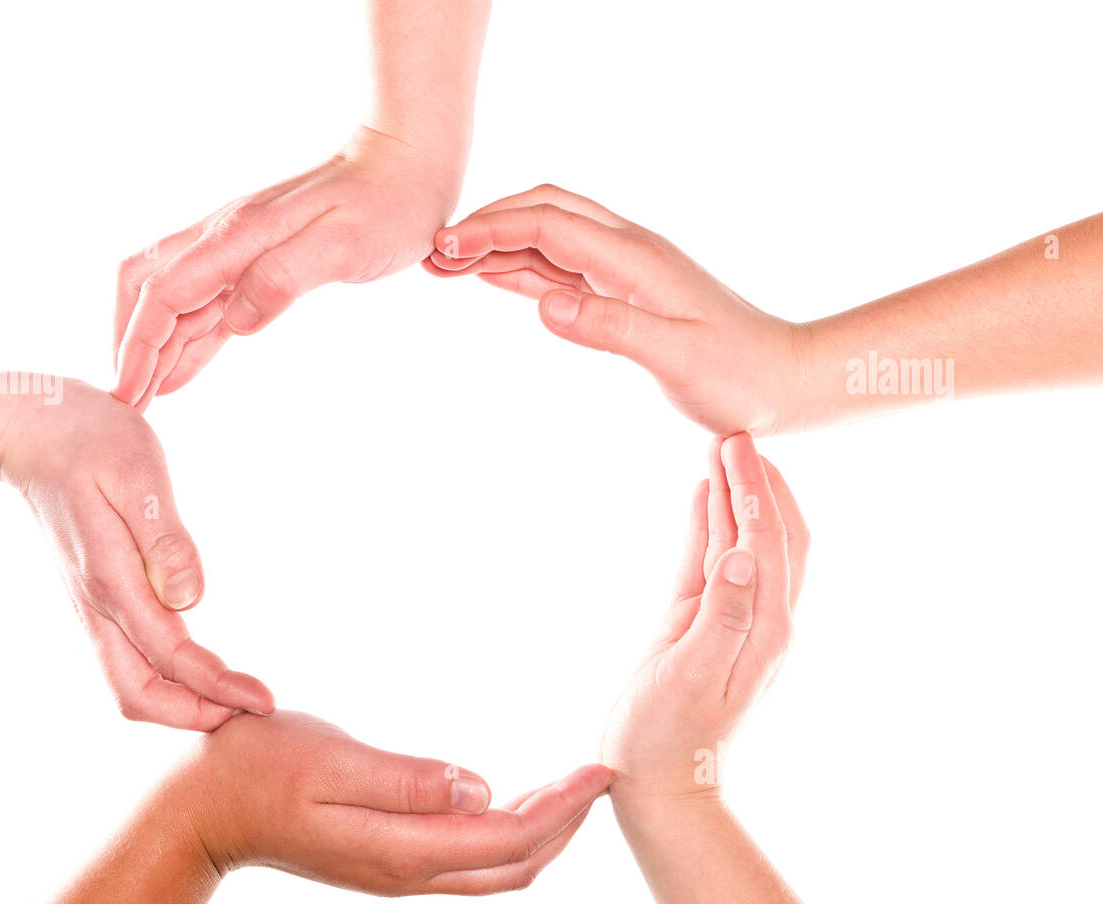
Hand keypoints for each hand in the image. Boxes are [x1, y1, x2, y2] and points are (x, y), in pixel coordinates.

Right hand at [0, 379, 272, 727]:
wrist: (32, 431)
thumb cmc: (93, 441)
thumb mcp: (137, 472)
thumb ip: (164, 538)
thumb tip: (190, 598)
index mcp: (111, 579)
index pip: (170, 655)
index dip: (218, 686)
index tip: (264, 701)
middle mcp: (97, 605)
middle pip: (137, 696)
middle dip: (195, 715)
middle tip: (252, 708)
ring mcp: (92, 607)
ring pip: (128, 684)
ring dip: (180, 704)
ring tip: (233, 699)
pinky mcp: (96, 600)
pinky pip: (128, 661)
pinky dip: (166, 680)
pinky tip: (200, 670)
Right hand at [113, 126, 461, 408]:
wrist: (408, 161)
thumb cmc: (386, 204)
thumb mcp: (343, 244)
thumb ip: (284, 277)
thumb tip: (236, 321)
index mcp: (237, 237)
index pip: (162, 295)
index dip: (137, 346)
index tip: (125, 394)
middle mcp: (225, 240)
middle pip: (147, 292)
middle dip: (128, 345)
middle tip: (125, 402)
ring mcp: (238, 250)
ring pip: (172, 302)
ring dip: (152, 348)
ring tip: (141, 400)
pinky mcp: (258, 261)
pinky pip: (207, 306)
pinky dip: (186, 341)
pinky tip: (178, 373)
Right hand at [180, 710, 613, 894]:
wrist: (201, 810)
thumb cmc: (257, 768)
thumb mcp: (331, 760)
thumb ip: (408, 778)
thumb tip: (481, 787)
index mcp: (401, 849)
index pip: (508, 838)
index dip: (563, 807)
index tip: (600, 771)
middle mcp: (407, 871)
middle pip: (513, 863)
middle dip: (566, 824)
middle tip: (600, 777)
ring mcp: (396, 872)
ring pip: (493, 868)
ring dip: (540, 831)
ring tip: (571, 789)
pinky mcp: (386, 861)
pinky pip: (466, 858)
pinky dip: (505, 833)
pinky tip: (511, 802)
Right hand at [425, 184, 812, 435]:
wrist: (781, 381)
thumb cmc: (736, 375)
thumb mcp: (676, 356)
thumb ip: (609, 327)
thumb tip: (542, 305)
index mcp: (634, 259)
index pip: (549, 225)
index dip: (492, 230)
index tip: (444, 248)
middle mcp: (626, 253)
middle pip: (544, 213)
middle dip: (485, 224)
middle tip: (432, 253)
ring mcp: (624, 271)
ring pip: (548, 238)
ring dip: (497, 244)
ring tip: (444, 263)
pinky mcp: (623, 293)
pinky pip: (562, 268)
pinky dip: (520, 268)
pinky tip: (493, 276)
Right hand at [601, 433, 807, 805]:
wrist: (659, 787)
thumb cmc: (669, 740)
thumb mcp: (693, 677)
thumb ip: (723, 615)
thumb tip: (742, 555)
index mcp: (764, 629)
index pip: (768, 543)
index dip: (755, 491)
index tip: (737, 445)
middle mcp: (758, 621)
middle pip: (772, 537)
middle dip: (759, 483)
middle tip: (736, 436)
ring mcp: (731, 624)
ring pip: (742, 545)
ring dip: (737, 498)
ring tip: (722, 452)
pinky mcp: (700, 629)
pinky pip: (709, 565)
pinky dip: (710, 527)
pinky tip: (702, 499)